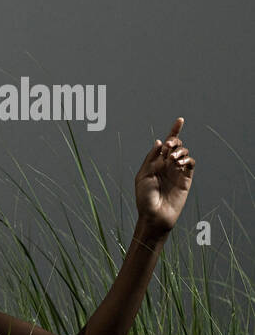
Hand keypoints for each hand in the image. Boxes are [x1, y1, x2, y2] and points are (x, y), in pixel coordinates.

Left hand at [135, 117, 195, 233]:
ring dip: (179, 151)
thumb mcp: (143, 175)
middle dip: (174, 141)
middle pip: (176, 145)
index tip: (180, 120)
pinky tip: (179, 164)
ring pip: (184, 152)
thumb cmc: (145, 197)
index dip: (174, 131)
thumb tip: (159, 141)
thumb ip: (151, 158)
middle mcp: (167, 165)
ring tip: (172, 160)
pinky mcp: (186, 179)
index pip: (165, 144)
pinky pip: (190, 163)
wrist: (155, 214)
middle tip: (169, 148)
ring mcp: (177, 171)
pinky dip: (187, 159)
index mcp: (155, 162)